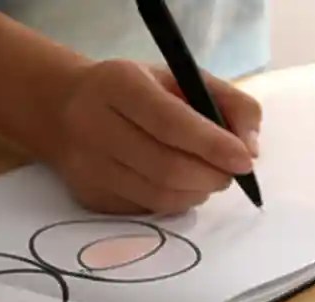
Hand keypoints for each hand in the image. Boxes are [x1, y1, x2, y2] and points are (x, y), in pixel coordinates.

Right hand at [43, 60, 260, 214]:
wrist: (63, 108)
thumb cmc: (139, 92)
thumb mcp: (184, 79)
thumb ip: (231, 104)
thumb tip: (251, 149)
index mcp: (119, 83)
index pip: (172, 122)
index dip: (214, 146)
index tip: (245, 160)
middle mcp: (94, 123)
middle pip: (167, 167)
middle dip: (212, 176)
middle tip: (230, 173)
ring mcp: (88, 165)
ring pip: (160, 195)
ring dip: (198, 192)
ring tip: (207, 177)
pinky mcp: (90, 196)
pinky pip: (148, 209)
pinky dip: (177, 201)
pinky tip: (179, 184)